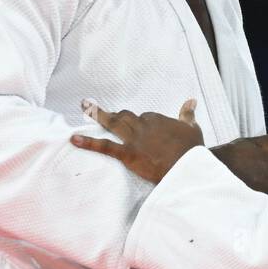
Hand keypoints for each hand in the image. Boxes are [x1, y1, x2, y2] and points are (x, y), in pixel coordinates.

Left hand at [70, 98, 202, 182]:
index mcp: (157, 119)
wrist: (188, 168)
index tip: (140, 129)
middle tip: (102, 112)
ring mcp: (134, 139)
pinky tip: (74, 139)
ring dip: (97, 114)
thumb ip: (188, 114)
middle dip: (115, 114)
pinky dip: (88, 142)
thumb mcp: (192, 128)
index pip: (144, 116)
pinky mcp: (128, 154)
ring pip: (112, 122)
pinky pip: (105, 147)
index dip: (141, 122)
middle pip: (125, 116)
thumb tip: (191, 100)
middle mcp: (143, 126)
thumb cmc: (192, 149)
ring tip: (85, 107)